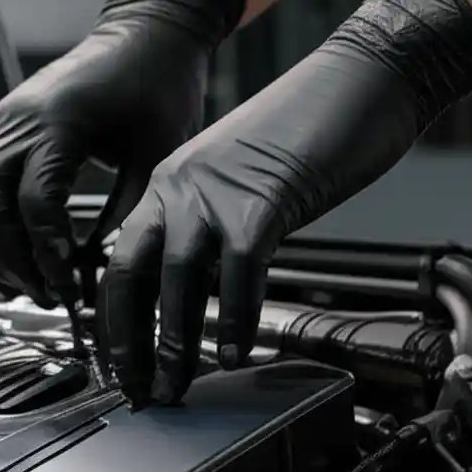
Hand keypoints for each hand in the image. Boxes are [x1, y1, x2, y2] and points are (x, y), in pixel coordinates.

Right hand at [0, 0, 244, 308]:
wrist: (145, 33)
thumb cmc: (160, 85)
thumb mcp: (159, 153)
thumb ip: (125, 210)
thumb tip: (96, 265)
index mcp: (59, 121)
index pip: (35, 201)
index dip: (48, 251)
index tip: (69, 285)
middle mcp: (18, 121)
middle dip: (11, 258)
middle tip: (46, 293)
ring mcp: (4, 124)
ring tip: (31, 282)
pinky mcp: (4, 131)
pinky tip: (23, 253)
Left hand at [100, 0, 471, 405]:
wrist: (358, 82)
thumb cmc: (302, 134)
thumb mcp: (232, 184)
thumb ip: (206, 229)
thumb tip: (195, 290)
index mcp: (167, 186)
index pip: (119, 261)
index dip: (113, 320)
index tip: (117, 363)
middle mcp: (179, 188)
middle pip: (131, 274)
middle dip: (127, 342)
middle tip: (135, 389)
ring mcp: (218, 194)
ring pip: (177, 279)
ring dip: (173, 343)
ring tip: (175, 386)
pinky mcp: (264, 201)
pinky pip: (240, 271)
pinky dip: (236, 317)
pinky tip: (237, 352)